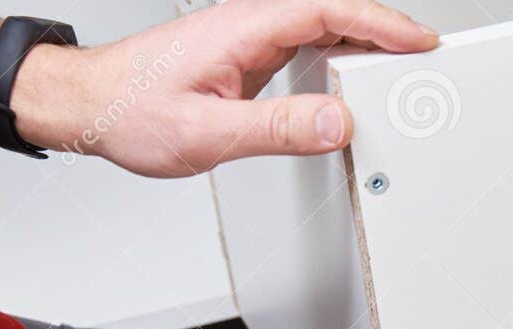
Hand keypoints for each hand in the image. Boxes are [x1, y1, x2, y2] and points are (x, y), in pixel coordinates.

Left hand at [13, 0, 437, 176]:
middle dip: (385, 31)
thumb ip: (275, 128)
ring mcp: (248, 38)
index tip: (418, 40)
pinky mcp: (246, 55)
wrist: (87, 106)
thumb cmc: (129, 111)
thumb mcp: (207, 132)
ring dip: (365, 43)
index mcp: (243, 27)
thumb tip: (335, 123)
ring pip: (322, 27)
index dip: (379, 24)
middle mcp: (248, 24)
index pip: (327, 11)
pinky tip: (354, 78)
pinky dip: (338, 56)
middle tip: (426, 57)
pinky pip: (305, 45)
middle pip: (334, 12)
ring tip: (402, 68)